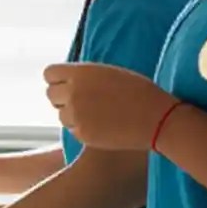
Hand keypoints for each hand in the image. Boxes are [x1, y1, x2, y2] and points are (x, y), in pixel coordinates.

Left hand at [44, 63, 177, 149]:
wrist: (157, 119)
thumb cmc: (140, 92)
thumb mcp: (111, 73)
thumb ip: (87, 76)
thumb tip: (70, 80)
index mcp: (81, 73)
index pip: (49, 74)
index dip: (58, 79)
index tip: (68, 84)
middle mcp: (74, 92)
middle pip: (50, 95)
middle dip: (63, 98)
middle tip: (82, 101)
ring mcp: (76, 115)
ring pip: (61, 115)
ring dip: (73, 114)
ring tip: (97, 114)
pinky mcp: (82, 134)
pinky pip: (73, 130)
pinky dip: (83, 128)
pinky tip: (103, 125)